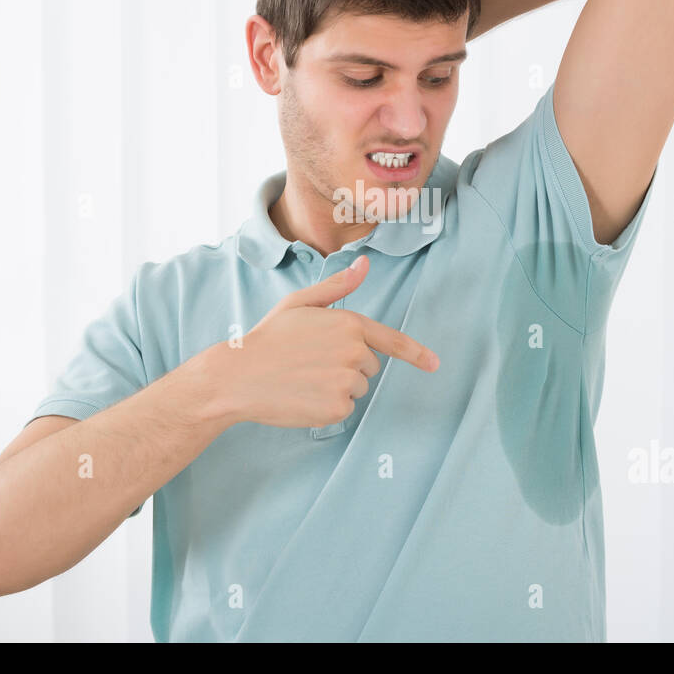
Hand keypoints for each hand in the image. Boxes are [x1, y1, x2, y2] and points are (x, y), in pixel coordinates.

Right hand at [211, 254, 438, 428]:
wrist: (239, 376)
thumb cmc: (268, 337)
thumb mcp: (300, 303)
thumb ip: (337, 286)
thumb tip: (365, 264)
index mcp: (348, 324)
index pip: (391, 341)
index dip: (416, 353)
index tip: (435, 364)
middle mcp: (353, 352)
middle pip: (369, 366)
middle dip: (348, 364)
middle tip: (310, 361)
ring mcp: (346, 382)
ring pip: (357, 388)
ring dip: (337, 386)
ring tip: (303, 378)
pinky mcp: (336, 408)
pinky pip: (344, 409)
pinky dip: (327, 407)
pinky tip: (302, 396)